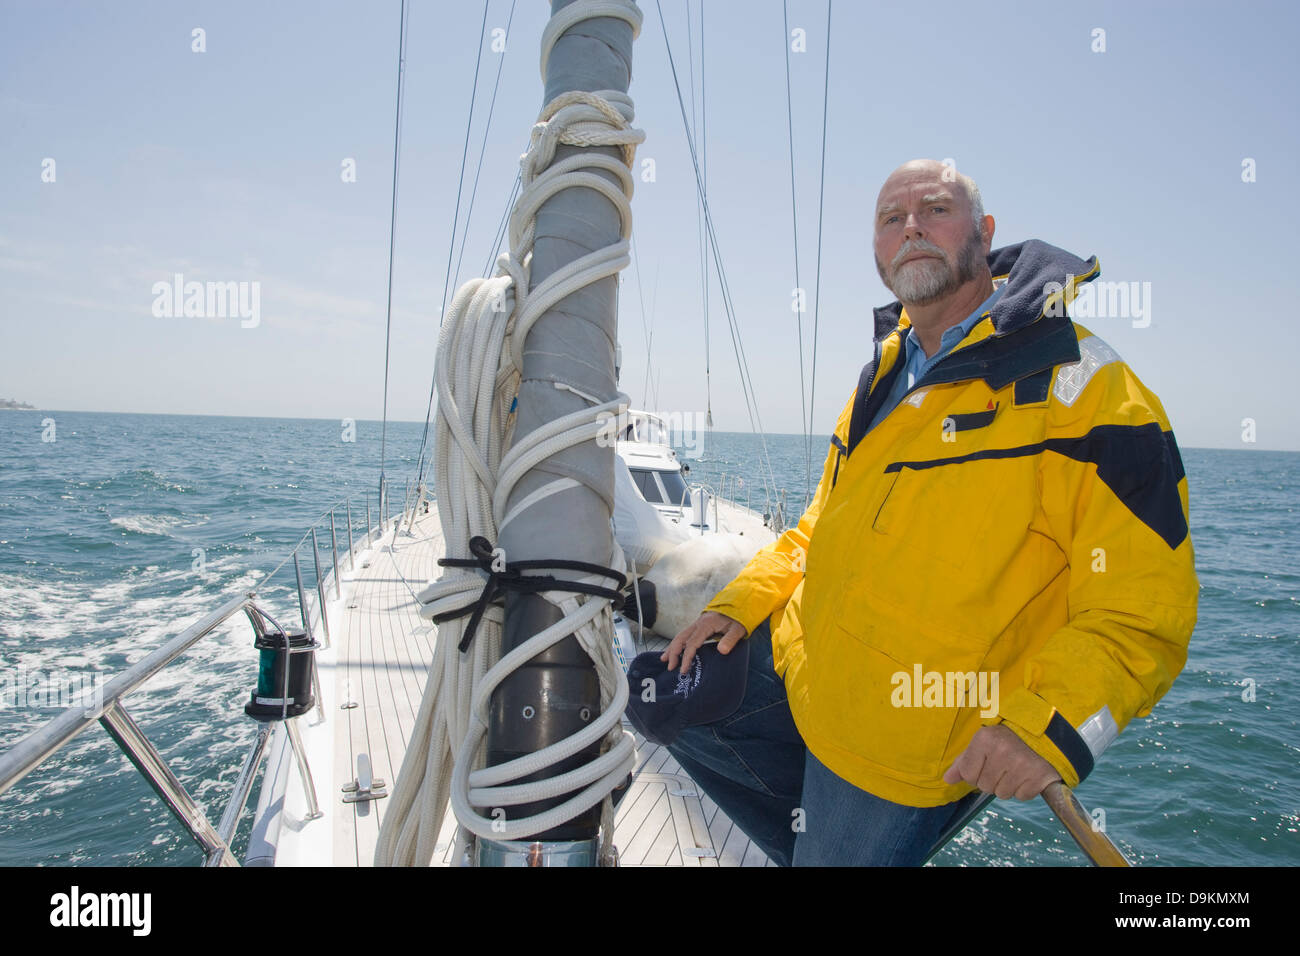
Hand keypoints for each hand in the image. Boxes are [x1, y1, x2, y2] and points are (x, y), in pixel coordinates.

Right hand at [661, 611, 746, 673]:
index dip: (686, 657)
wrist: (739, 604)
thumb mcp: (738, 629)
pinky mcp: (699, 625)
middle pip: (680, 638)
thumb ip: (730, 640)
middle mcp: (698, 623)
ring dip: (672, 648)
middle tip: (670, 667)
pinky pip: (685, 635)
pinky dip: (678, 643)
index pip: (691, 643)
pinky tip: (675, 650)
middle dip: (673, 653)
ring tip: (664, 659)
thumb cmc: (739, 618)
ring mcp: (698, 624)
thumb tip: (722, 651)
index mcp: (706, 625)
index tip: (684, 669)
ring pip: (680, 635)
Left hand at [942, 724, 1061, 799]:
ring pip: (1001, 794)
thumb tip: (948, 779)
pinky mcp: (1038, 777)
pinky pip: (1020, 796)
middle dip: (991, 779)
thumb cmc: (1010, 739)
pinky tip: (1027, 774)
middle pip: (983, 785)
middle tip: (1004, 764)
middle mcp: (1002, 751)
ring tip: (1016, 768)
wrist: (1047, 736)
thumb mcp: (985, 742)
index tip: (987, 761)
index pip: (967, 773)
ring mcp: (1021, 765)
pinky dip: (1023, 789)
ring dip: (1007, 785)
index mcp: (985, 739)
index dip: (974, 772)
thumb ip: (964, 761)